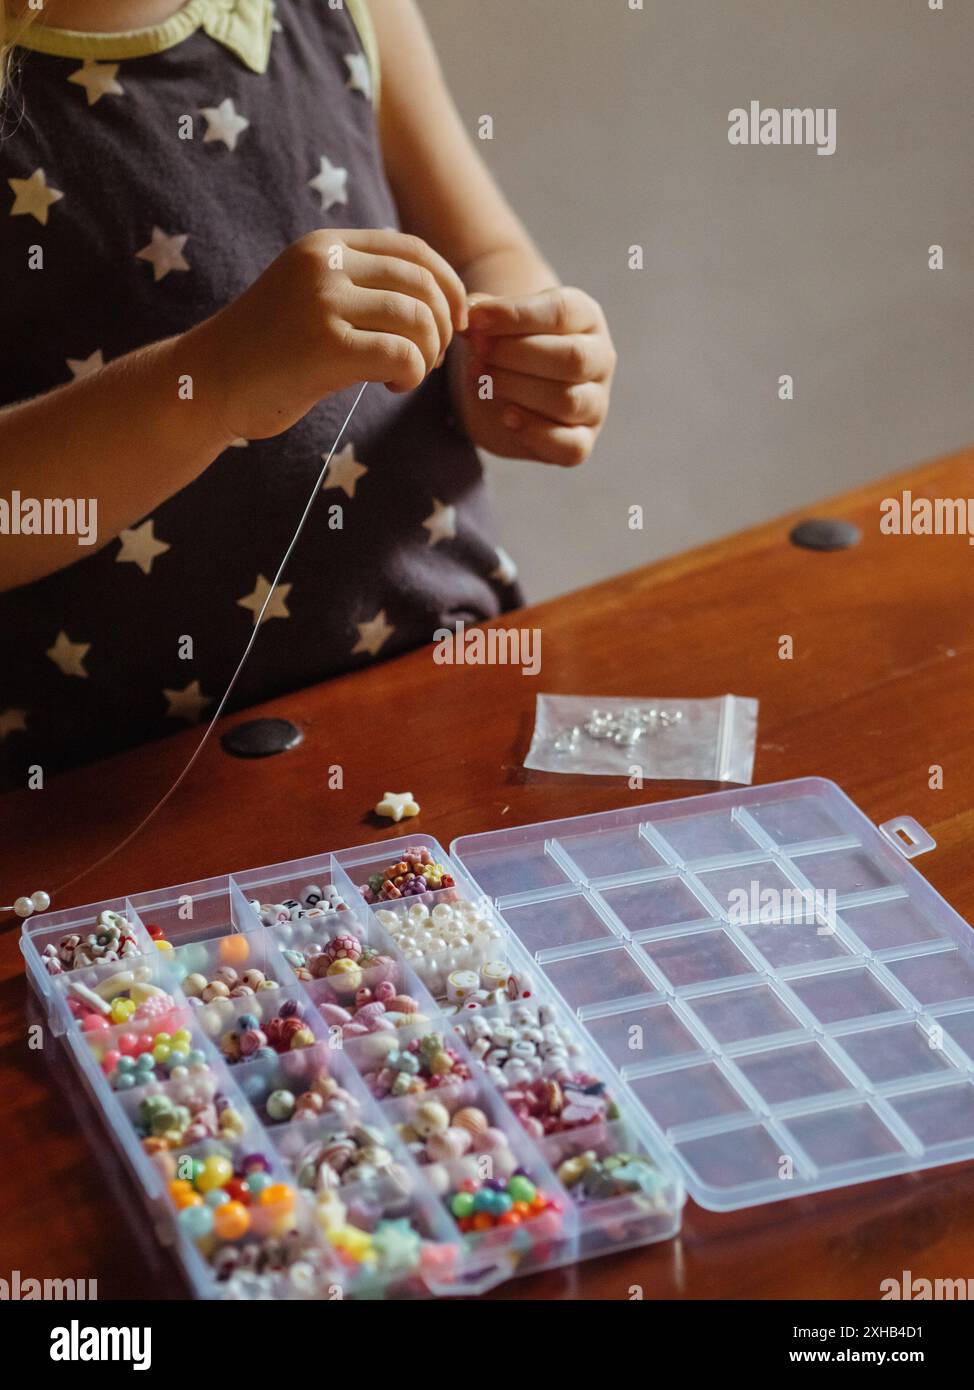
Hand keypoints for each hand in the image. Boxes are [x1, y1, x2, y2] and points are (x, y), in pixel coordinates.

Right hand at [198, 228, 468, 440]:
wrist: (206, 382)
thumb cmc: (266, 351)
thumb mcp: (311, 296)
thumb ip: (359, 286)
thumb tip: (437, 296)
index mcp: (326, 245)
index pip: (413, 251)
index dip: (449, 285)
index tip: (456, 321)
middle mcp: (326, 264)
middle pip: (423, 284)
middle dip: (442, 326)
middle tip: (429, 358)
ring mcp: (324, 302)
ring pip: (417, 318)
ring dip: (428, 354)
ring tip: (408, 374)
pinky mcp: (326, 346)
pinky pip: (402, 354)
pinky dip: (411, 374)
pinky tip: (391, 385)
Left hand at [451, 286, 615, 465]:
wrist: (507, 393)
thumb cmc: (506, 348)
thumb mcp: (496, 325)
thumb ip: (483, 318)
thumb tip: (471, 313)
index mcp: (586, 317)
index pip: (561, 312)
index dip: (516, 316)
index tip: (476, 320)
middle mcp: (600, 359)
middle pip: (571, 357)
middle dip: (515, 355)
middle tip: (477, 354)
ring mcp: (595, 403)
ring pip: (568, 400)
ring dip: (518, 390)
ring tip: (482, 381)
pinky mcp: (583, 441)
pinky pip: (570, 446)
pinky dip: (535, 433)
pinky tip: (507, 418)